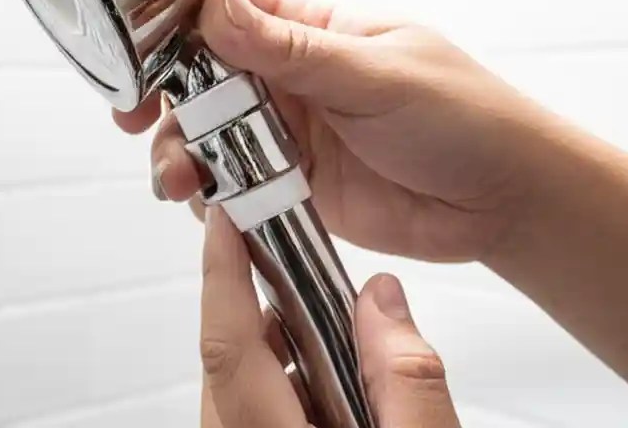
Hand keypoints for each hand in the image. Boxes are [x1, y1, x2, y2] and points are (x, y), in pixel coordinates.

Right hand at [117, 0, 553, 261]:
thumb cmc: (466, 118)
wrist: (506, 203)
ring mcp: (289, 130)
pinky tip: (210, 204)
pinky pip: (232, 185)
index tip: (138, 45)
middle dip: (163, 93)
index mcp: (313, 28)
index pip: (228, 3)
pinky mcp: (292, 184)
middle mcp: (292, 75)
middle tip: (136, 117)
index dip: (175, 18)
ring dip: (181, 150)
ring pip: (208, 131)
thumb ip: (291, 49)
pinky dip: (211, 195)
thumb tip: (217, 4)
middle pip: (201, 72)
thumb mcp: (376, 75)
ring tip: (180, 177)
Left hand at [199, 206, 459, 426]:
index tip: (225, 219)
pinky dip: (293, 389)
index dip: (222, 272)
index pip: (227, 341)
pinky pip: (260, 416)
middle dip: (263, 309)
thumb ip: (406, 379)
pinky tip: (343, 389)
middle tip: (304, 270)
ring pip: (243, 390)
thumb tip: (381, 296)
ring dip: (284, 355)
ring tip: (340, 333)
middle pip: (231, 360)